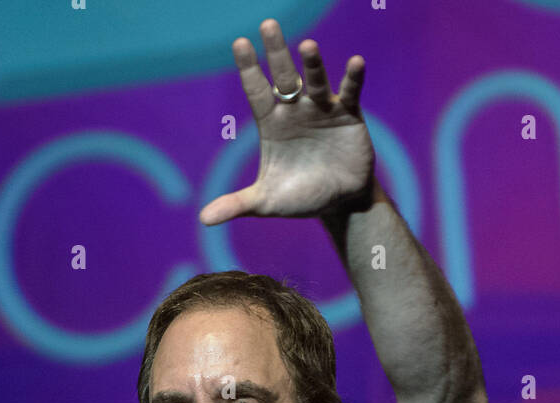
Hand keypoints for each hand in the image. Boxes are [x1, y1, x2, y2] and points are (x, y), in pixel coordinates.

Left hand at [198, 18, 374, 224]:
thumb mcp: (267, 202)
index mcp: (272, 123)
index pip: (257, 91)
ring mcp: (322, 108)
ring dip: (313, 64)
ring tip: (308, 46)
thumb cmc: (300, 197)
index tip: (239, 43)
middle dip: (276, 52)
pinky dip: (353, 78)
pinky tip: (356, 62)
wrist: (339, 203)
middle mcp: (295, 109)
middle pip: (283, 76)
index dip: (249, 69)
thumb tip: (203, 220)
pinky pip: (351, 92)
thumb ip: (237, 204)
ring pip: (316, 80)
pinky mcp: (349, 115)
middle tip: (268, 24)